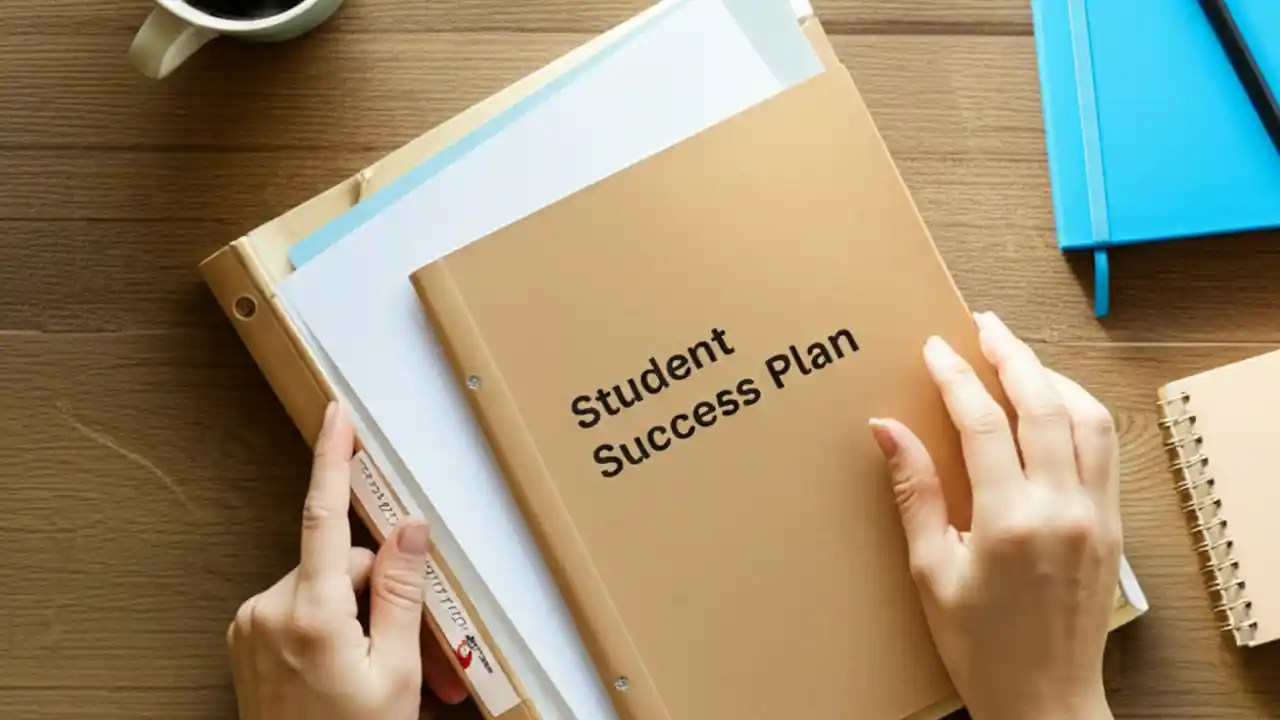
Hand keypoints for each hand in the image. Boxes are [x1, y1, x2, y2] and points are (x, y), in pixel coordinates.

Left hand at [227, 402, 467, 719]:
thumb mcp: (397, 672)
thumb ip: (402, 591)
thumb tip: (408, 529)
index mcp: (310, 614)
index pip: (323, 515)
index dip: (333, 458)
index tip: (336, 417)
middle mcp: (270, 611)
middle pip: (344, 565)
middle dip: (385, 596)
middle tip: (421, 649)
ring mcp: (252, 627)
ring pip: (326, 588)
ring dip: (361, 617)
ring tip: (385, 670)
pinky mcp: (248, 640)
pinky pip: (303, 609)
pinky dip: (333, 626)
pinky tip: (351, 665)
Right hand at [870, 312, 1119, 719]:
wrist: (1045, 699)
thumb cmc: (979, 646)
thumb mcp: (930, 570)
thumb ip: (915, 492)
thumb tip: (887, 428)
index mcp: (1009, 521)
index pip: (983, 422)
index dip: (955, 376)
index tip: (935, 348)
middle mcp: (1062, 508)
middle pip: (1043, 403)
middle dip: (1010, 355)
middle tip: (982, 325)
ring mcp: (1095, 514)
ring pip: (1088, 417)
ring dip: (1052, 377)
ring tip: (1018, 356)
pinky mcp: (1112, 524)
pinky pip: (1104, 447)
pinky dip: (1080, 410)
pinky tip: (1054, 402)